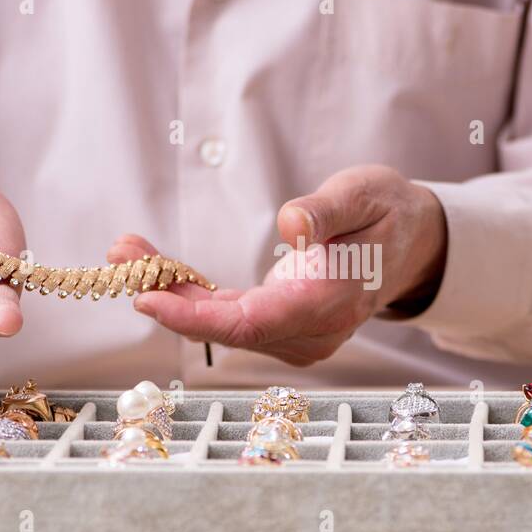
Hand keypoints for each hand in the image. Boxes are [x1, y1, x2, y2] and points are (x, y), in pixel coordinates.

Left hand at [130, 165, 447, 365]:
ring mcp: (296, 335)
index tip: (147, 298)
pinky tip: (154, 266)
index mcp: (332, 301)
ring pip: (222, 323)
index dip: (195, 317)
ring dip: (171, 291)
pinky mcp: (281, 327)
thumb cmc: (388, 215)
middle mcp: (312, 332)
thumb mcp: (365, 195)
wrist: (409, 244)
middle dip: (167, 295)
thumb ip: (328, 210)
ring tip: (128, 250)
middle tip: (122, 252)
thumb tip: (291, 224)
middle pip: (227, 326)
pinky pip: (228, 316)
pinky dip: (189, 294)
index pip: (253, 323)